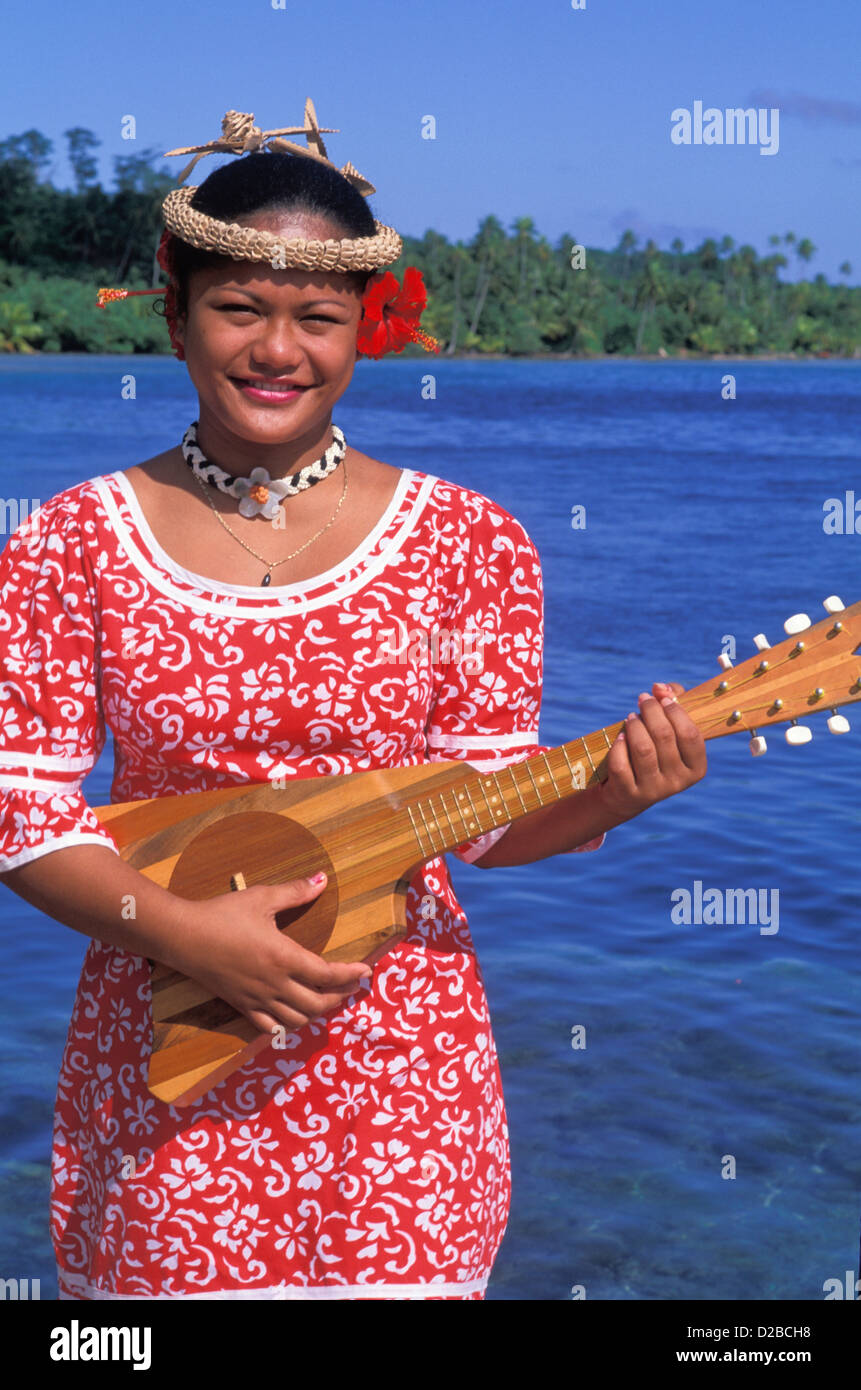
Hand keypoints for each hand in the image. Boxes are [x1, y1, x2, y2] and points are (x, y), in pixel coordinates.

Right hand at [167, 873, 371, 1035]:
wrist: (183, 936)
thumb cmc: (223, 914)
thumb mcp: (262, 898)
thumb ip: (295, 892)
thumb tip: (322, 879)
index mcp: (284, 957)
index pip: (328, 974)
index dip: (351, 975)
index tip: (366, 971)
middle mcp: (274, 984)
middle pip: (318, 1003)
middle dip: (341, 996)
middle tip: (352, 986)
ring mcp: (257, 999)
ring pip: (297, 1020)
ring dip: (317, 1012)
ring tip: (327, 999)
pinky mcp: (241, 1005)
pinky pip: (270, 1027)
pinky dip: (287, 1025)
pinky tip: (294, 1015)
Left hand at [597, 681, 705, 822]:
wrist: (628, 792)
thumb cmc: (655, 751)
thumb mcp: (670, 729)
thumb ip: (672, 700)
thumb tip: (660, 687)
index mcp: (696, 768)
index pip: (691, 735)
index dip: (676, 712)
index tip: (663, 698)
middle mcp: (678, 782)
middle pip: (664, 736)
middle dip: (651, 711)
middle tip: (643, 699)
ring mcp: (653, 790)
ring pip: (643, 749)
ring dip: (635, 725)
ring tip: (631, 717)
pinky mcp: (629, 793)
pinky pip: (621, 764)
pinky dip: (619, 746)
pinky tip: (621, 737)